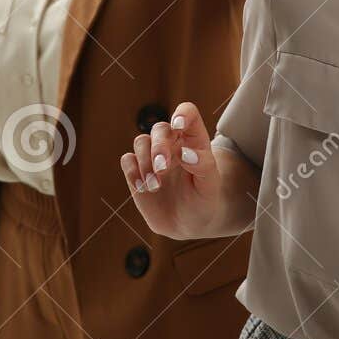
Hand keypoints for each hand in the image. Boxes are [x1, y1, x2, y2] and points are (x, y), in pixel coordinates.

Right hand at [121, 102, 227, 239]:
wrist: (188, 224)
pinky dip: (132, 171)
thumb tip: (185, 153)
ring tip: (156, 186)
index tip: (178, 126)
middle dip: (159, 146)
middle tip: (162, 168)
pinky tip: (144, 188)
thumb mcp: (211, 186)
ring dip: (145, 162)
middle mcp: (172, 145)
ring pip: (141, 142)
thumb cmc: (204, 200)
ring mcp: (152, 157)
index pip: (187, 114)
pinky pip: (127, 160)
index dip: (182, 114)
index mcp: (193, 141)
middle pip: (159, 129)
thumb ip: (203, 165)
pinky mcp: (137, 171)